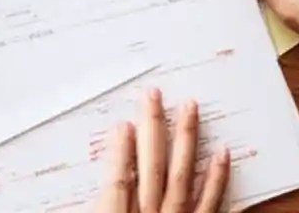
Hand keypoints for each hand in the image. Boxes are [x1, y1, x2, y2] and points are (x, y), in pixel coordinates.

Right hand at [94, 88, 229, 212]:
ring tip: (189, 108)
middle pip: (152, 168)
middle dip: (153, 128)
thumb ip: (98, 204)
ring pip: (182, 175)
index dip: (120, 152)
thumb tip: (77, 191)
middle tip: (154, 96)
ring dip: (186, 139)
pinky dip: (217, 177)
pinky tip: (222, 152)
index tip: (123, 125)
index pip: (119, 183)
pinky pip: (211, 203)